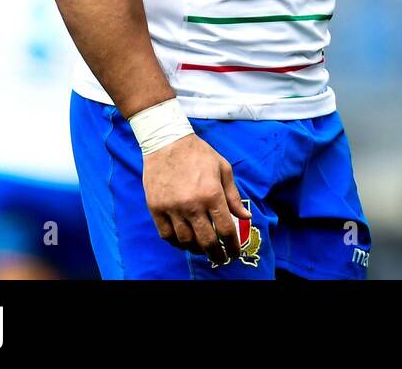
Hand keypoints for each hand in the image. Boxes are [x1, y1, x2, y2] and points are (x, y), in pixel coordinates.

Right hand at [141, 134, 251, 264]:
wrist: (166, 142)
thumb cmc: (199, 154)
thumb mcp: (223, 169)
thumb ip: (233, 196)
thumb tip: (245, 217)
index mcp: (212, 194)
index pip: (226, 229)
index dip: (232, 245)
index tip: (234, 253)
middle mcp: (192, 205)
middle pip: (206, 241)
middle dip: (216, 254)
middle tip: (220, 259)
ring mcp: (172, 208)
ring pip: (186, 241)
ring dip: (196, 249)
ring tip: (203, 249)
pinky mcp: (156, 208)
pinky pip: (166, 235)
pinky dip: (176, 243)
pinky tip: (184, 242)